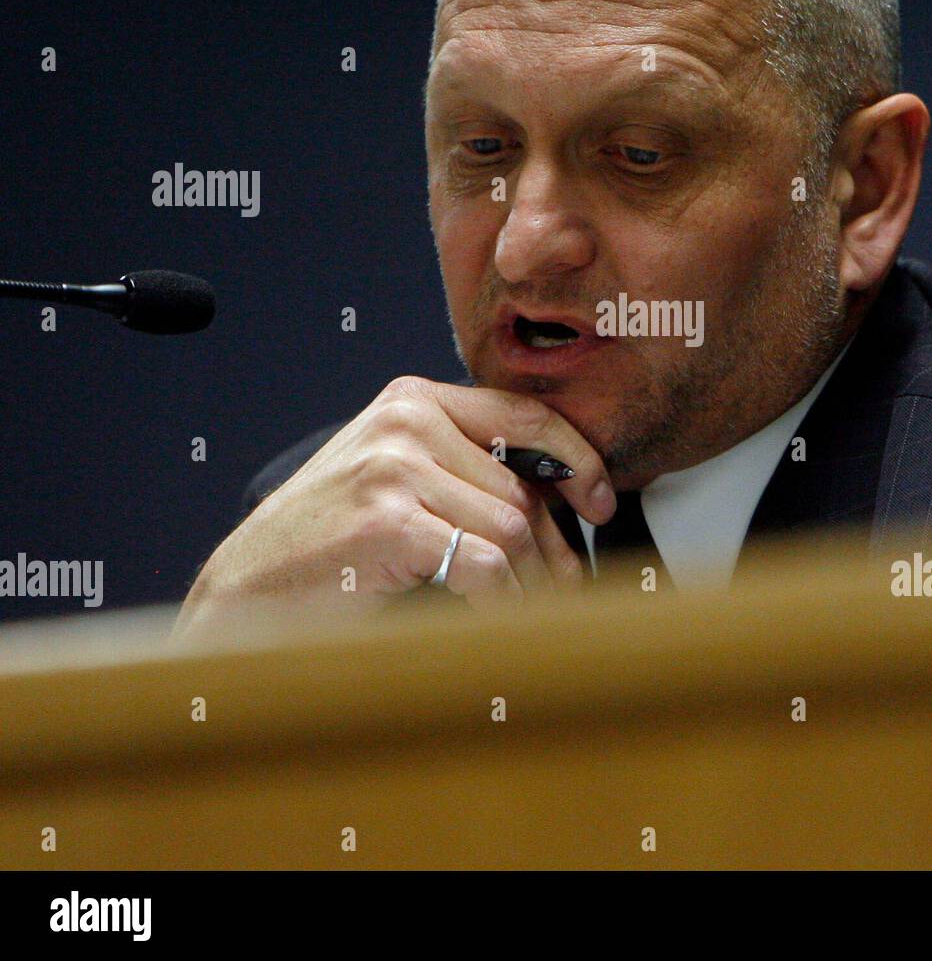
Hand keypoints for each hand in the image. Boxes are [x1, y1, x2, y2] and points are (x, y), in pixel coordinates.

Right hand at [174, 376, 615, 636]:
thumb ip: (464, 471)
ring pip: (510, 527)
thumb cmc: (324, 544)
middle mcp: (405, 422)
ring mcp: (395, 468)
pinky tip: (490, 616)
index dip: (577, 459)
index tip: (600, 499)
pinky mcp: (389, 521)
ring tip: (530, 608)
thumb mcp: (395, 480)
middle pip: (521, 486)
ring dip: (530, 580)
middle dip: (553, 545)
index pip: (523, 416)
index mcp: (411, 400)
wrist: (246, 592)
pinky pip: (484, 564)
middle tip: (566, 585)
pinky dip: (500, 600)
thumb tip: (560, 503)